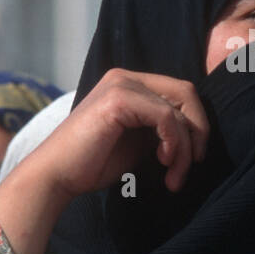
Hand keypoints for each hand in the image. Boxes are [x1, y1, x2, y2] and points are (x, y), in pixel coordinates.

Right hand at [45, 69, 210, 199]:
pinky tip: (162, 161)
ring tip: (174, 176)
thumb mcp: (137, 141)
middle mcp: (125, 77)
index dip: (196, 125)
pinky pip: (165, 117)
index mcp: (129, 84)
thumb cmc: (93, 163)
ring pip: (179, 109)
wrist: (56, 176)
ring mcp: (121, 85)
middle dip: (198, 132)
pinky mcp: (118, 99)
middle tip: (191, 166)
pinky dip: (173, 143)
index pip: (180, 92)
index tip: (192, 159)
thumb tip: (195, 133)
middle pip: (186, 93)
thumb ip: (160, 130)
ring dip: (185, 148)